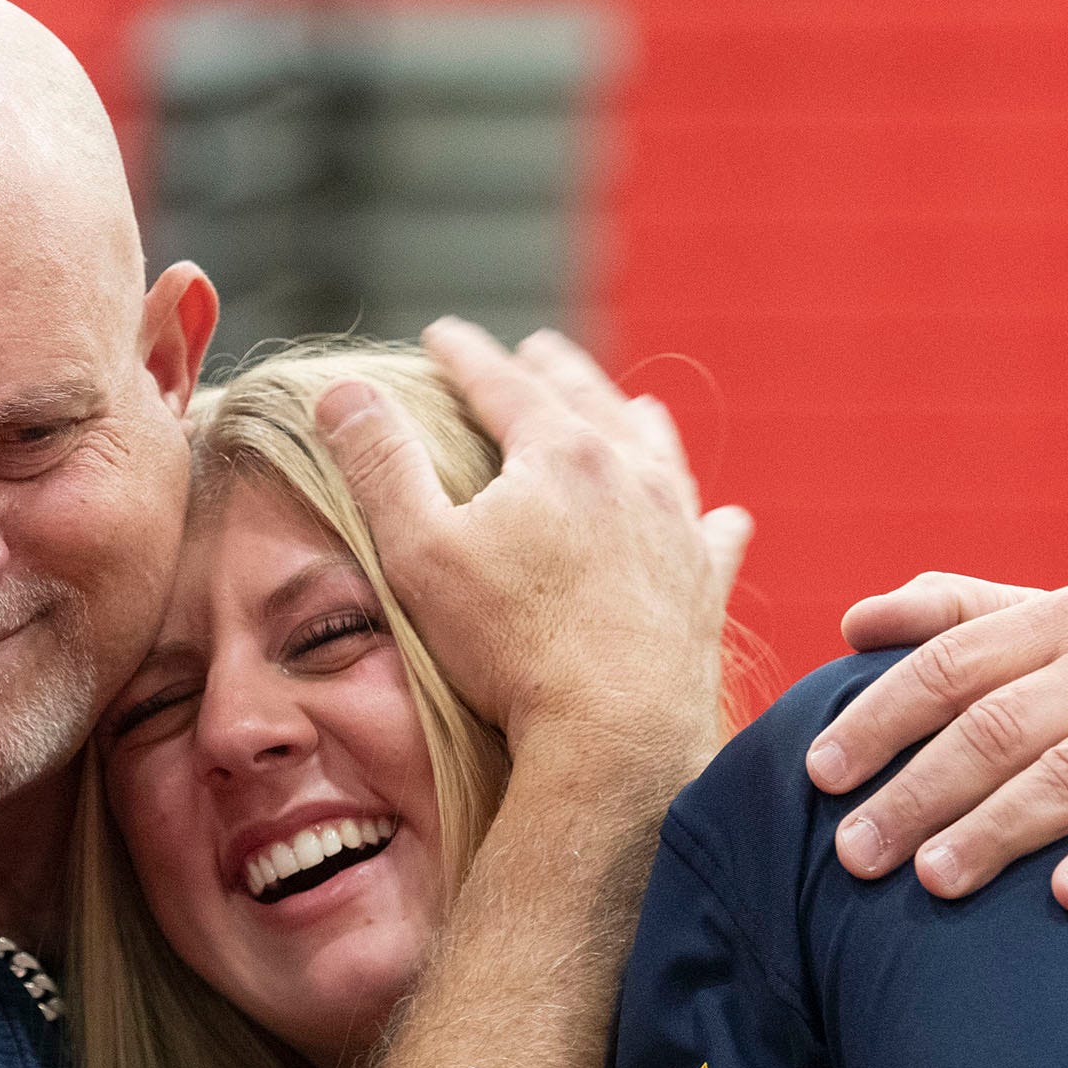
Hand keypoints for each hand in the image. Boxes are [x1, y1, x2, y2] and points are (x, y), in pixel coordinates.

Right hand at [317, 317, 750, 767]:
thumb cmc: (510, 647)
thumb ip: (380, 466)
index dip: (465, 356)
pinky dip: (715, 520)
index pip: (501, 384)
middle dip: (555, 370)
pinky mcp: (704, 588)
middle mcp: (629, 474)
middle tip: (535, 350)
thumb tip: (343, 391)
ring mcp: (677, 528)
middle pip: (588, 400)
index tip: (441, 335)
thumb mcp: (420, 552)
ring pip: (660, 453)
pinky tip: (724, 516)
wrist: (615, 732)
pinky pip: (716, 538)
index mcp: (558, 454)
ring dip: (638, 423)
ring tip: (632, 407)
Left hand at [807, 572, 1067, 921]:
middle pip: (999, 725)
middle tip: (854, 854)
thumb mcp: (1060, 645)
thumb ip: (961, 619)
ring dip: (994, 831)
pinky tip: (1063, 898)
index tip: (818, 774)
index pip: (951, 661)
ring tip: (931, 881)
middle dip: (917, 792)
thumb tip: (854, 622)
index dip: (880, 716)